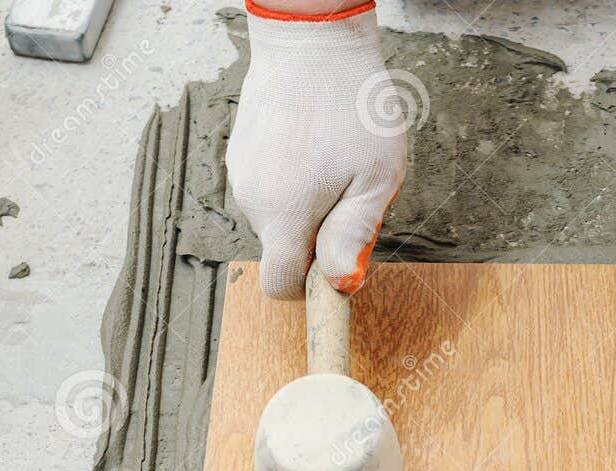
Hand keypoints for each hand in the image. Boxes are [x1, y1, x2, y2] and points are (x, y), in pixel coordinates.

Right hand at [227, 2, 406, 298]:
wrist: (311, 38)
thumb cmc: (350, 104)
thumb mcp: (374, 178)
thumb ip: (354, 236)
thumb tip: (339, 284)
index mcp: (283, 214)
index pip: (281, 285)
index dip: (311, 288)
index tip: (337, 270)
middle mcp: (251, 200)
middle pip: (285, 248)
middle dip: (319, 237)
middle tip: (353, 192)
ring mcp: (241, 174)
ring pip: (279, 217)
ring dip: (309, 205)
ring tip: (336, 160)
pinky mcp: (240, 152)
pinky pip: (271, 187)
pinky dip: (294, 180)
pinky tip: (316, 144)